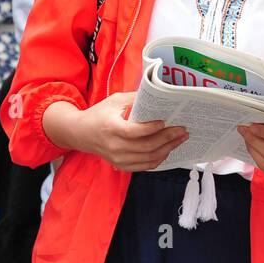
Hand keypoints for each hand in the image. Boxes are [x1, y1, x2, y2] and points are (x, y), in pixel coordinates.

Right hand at [61, 92, 187, 171]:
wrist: (81, 133)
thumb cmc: (99, 115)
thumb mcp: (115, 101)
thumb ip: (136, 98)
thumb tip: (158, 96)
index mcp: (111, 128)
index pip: (134, 132)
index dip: (151, 128)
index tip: (164, 121)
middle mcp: (114, 146)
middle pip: (146, 147)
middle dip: (168, 139)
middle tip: (182, 130)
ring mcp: (118, 159)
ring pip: (149, 158)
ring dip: (168, 149)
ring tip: (180, 139)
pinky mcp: (122, 165)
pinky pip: (145, 166)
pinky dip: (159, 158)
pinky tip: (168, 149)